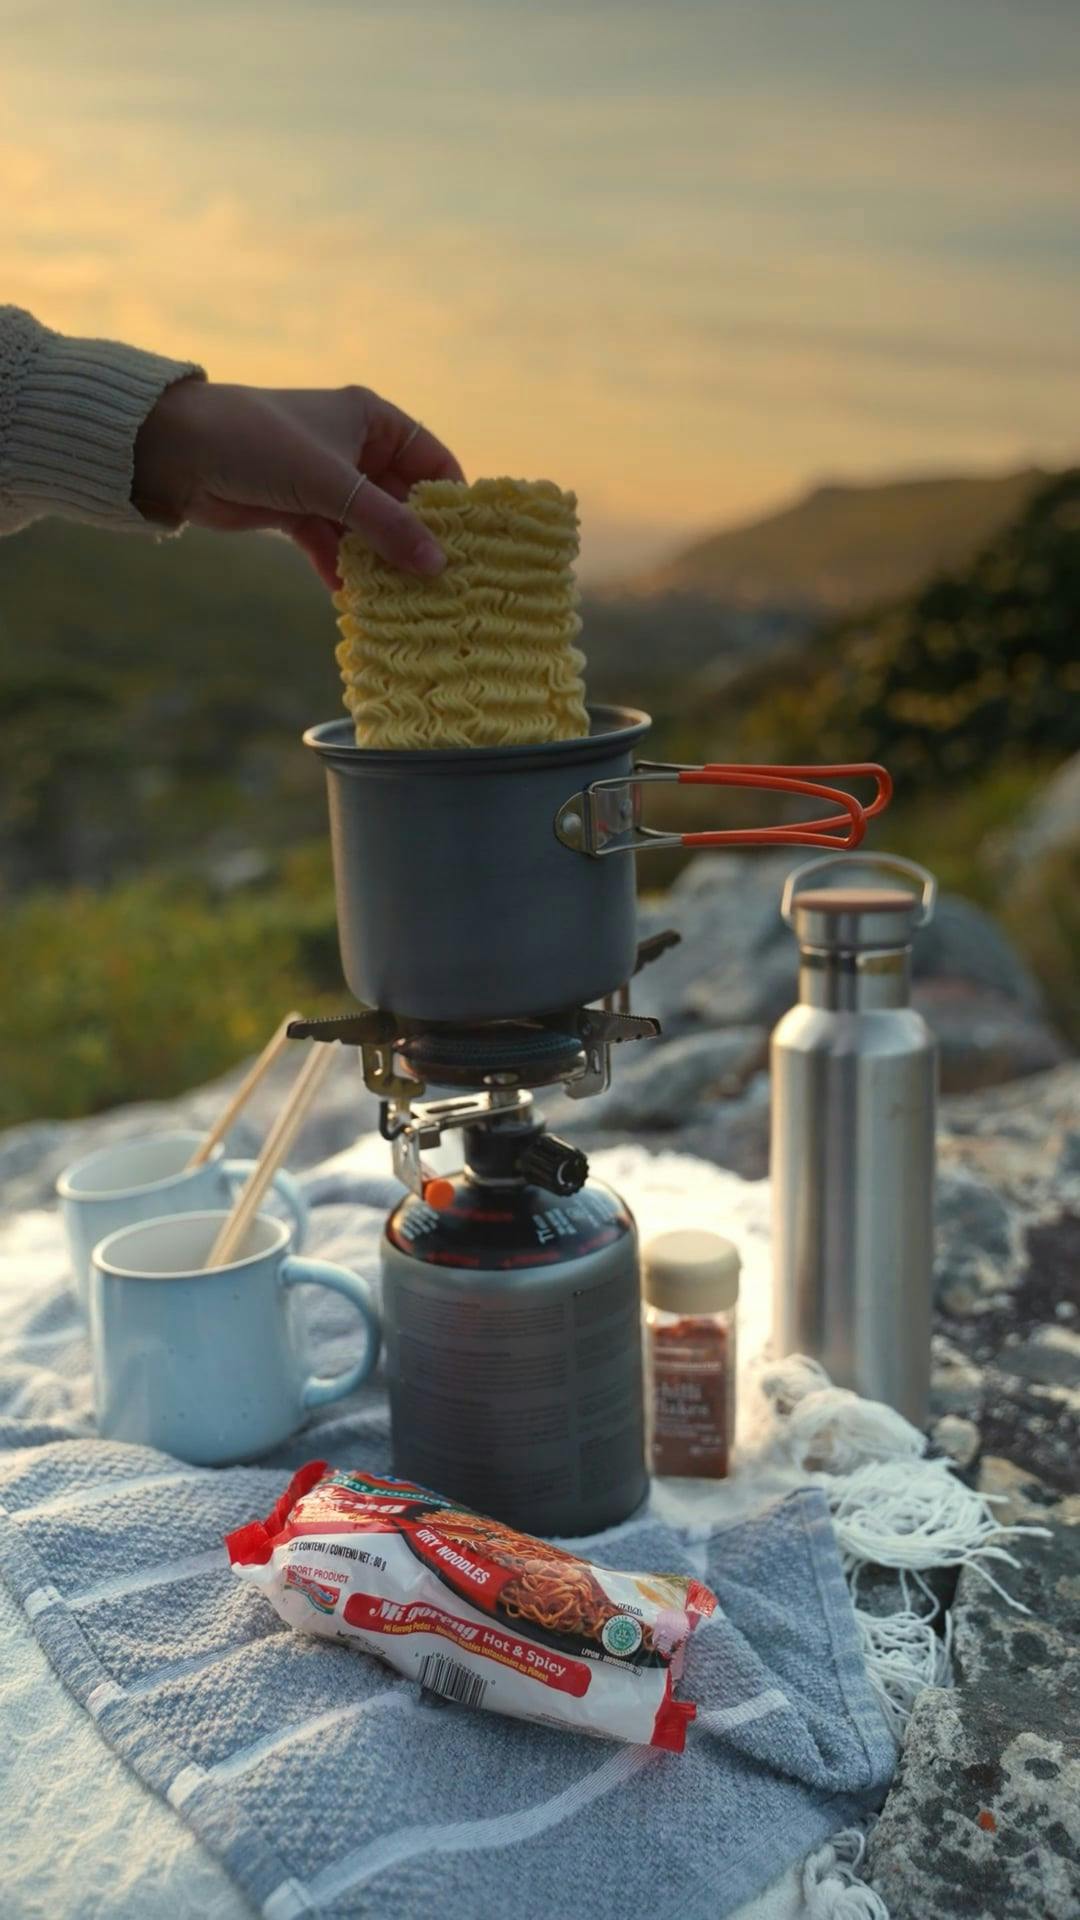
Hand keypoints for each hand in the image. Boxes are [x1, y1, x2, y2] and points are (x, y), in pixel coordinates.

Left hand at [132, 379, 463, 588]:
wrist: (176, 451)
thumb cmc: (260, 444)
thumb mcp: (332, 484)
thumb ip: (386, 526)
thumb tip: (438, 566)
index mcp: (371, 420)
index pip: (432, 461)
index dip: (453, 500)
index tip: (474, 544)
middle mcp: (354, 449)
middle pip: (402, 501)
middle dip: (418, 541)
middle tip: (445, 585)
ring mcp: (326, 483)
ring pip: (368, 529)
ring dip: (380, 562)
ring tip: (406, 601)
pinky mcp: (297, 512)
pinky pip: (333, 545)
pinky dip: (342, 569)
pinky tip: (354, 599)